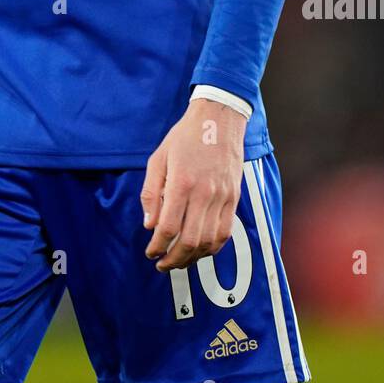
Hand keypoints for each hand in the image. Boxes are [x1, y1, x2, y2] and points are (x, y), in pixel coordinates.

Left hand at [141, 99, 245, 270]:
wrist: (218, 118)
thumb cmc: (184, 136)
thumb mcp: (158, 158)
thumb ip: (151, 192)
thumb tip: (149, 224)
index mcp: (182, 183)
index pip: (169, 227)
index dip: (158, 245)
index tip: (151, 251)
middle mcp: (204, 193)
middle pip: (190, 241)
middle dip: (173, 259)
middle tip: (162, 264)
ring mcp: (222, 197)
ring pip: (209, 241)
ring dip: (193, 258)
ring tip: (179, 260)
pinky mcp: (234, 198)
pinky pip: (225, 232)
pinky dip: (212, 247)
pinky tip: (200, 250)